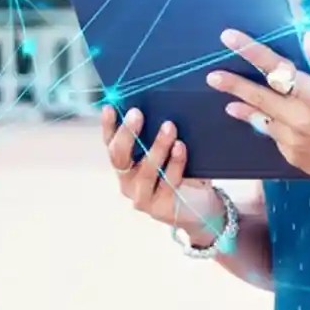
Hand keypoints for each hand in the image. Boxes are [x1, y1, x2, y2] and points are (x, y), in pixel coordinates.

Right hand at [100, 105, 225, 245]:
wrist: (202, 205)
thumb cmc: (182, 169)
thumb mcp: (167, 149)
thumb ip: (157, 132)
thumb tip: (158, 101)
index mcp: (125, 164)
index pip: (110, 143)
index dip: (107, 126)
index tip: (109, 106)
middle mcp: (127, 181)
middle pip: (119, 158)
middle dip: (127, 134)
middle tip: (137, 113)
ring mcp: (141, 197)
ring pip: (145, 171)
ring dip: (157, 147)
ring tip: (169, 127)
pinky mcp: (160, 208)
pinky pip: (167, 183)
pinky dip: (175, 163)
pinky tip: (181, 147)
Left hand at [208, 30, 309, 190]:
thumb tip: (309, 37)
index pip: (275, 68)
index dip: (250, 50)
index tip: (229, 38)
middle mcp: (297, 117)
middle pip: (257, 95)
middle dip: (232, 84)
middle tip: (212, 75)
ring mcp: (291, 139)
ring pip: (261, 118)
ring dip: (244, 108)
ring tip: (229, 102)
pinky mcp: (290, 155)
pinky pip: (274, 135)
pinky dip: (269, 125)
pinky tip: (269, 121)